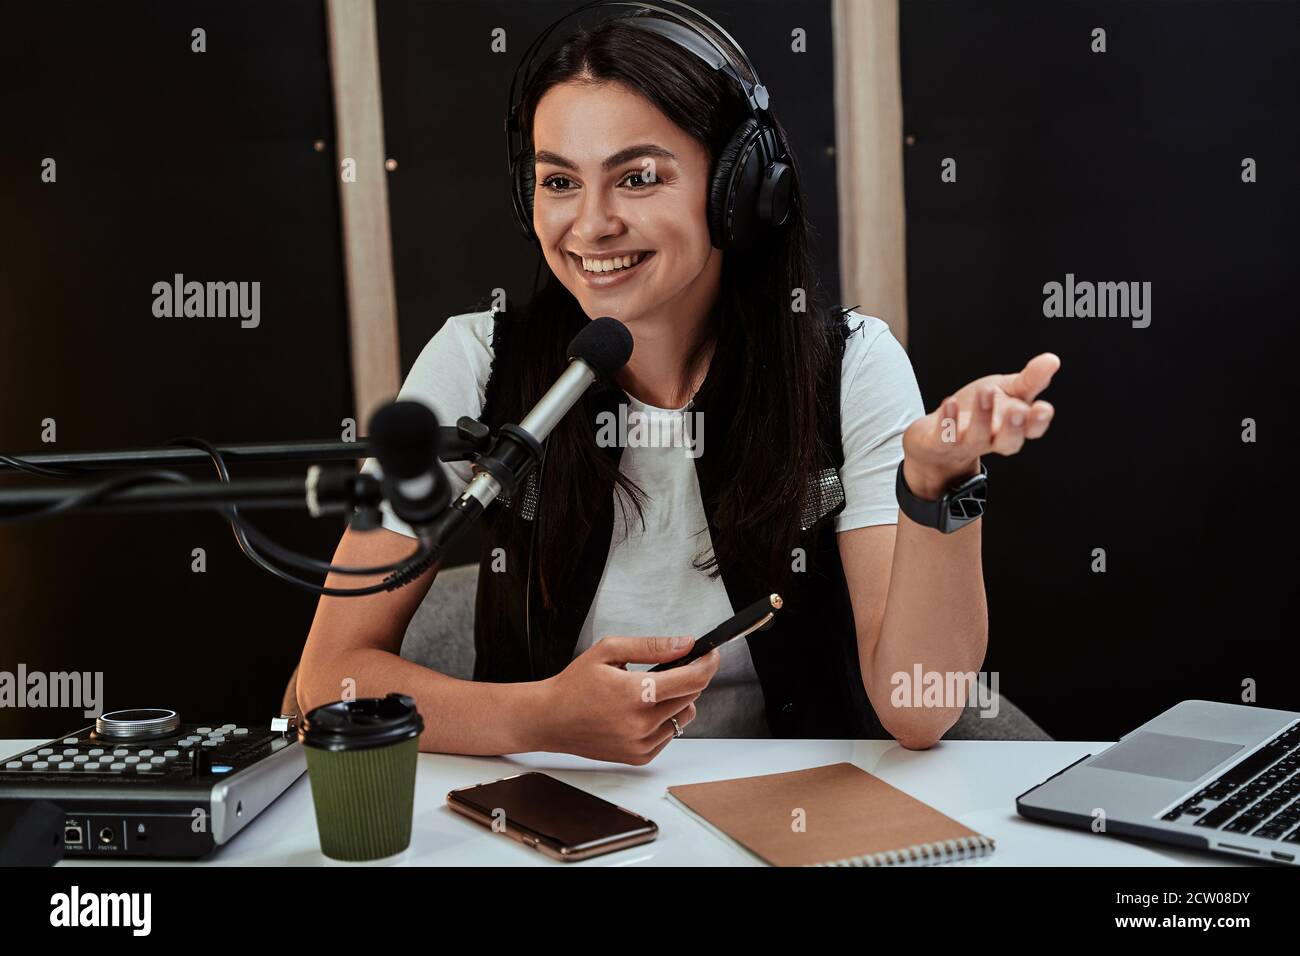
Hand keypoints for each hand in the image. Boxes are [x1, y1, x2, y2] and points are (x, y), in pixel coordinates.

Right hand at [538, 636, 719, 764]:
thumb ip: (652, 647)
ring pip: (685, 716)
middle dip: (688, 677)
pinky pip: (670, 733)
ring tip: (650, 692)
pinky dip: (664, 719)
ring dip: (678, 700)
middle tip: (671, 667)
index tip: (710, 653)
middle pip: (692, 696)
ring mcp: (641, 743)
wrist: (551, 719)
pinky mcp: (640, 756)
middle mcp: (642, 723)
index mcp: (636, 693)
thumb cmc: (575, 684)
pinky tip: (641, 711)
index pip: (692, 679)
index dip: (708, 663)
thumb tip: (686, 643)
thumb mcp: (610, 651)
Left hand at [902, 353, 1060, 499]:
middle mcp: (992, 439)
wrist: (937, 436)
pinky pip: (944, 436)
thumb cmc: (979, 411)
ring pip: (977, 437)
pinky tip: (950, 402)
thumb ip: (1030, 380)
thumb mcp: (1007, 391)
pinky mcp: (940, 444)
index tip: (1044, 408)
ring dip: (982, 416)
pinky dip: (949, 420)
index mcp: (1012, 427)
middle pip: (1008, 442)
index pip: (1031, 429)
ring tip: (985, 393)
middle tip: (1017, 410)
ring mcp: (966, 444)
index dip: (1038, 421)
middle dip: (1014, 427)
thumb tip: (1052, 360)